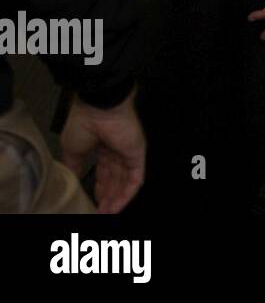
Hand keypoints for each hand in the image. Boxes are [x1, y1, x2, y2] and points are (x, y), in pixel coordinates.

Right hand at [60, 91, 146, 213]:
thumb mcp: (71, 150)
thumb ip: (74, 167)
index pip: (103, 171)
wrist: (97, 107)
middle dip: (107, 197)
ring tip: (106, 214)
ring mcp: (128, 152)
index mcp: (101, 145)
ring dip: (116, 199)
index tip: (90, 201)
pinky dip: (127, 194)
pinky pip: (135, 178)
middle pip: (114, 178)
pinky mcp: (137, 154)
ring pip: (124, 181)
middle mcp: (116, 150)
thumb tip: (70, 181)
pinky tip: (117, 206)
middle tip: (100, 212)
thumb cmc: (82, 122)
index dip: (97, 187)